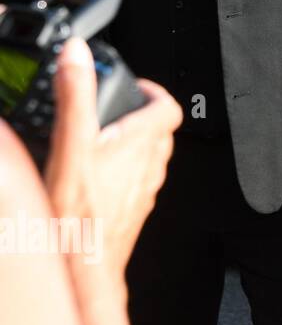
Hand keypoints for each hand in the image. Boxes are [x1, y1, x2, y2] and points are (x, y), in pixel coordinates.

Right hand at [42, 38, 182, 280]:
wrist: (80, 269)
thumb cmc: (78, 215)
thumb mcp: (70, 144)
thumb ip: (76, 96)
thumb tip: (77, 55)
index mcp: (142, 145)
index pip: (169, 107)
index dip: (155, 91)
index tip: (136, 85)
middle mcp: (150, 168)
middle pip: (159, 131)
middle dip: (138, 115)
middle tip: (115, 108)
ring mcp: (142, 192)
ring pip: (148, 158)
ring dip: (131, 143)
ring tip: (102, 137)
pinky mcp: (131, 212)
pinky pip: (134, 182)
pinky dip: (121, 170)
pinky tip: (94, 176)